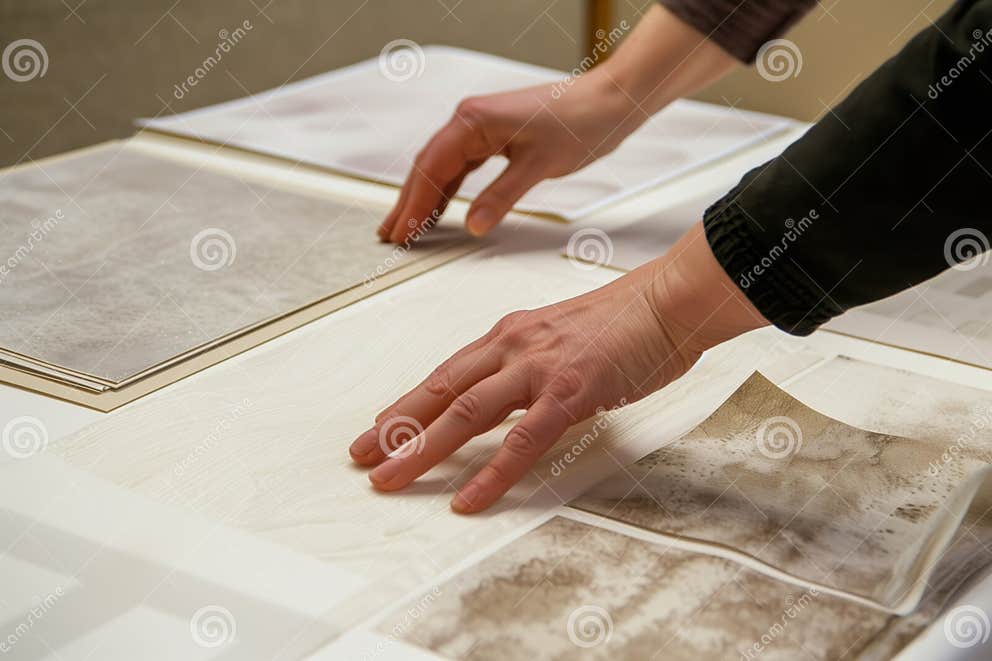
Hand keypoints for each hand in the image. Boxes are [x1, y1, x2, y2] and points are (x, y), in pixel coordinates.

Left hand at [349, 223, 766, 511]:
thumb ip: (532, 363)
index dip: (408, 403)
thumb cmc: (626, 320)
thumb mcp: (563, 337)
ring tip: (390, 481)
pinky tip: (467, 499)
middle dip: (396, 427)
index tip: (380, 427)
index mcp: (510, 334)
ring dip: (422, 450)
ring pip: (466, 413)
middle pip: (440, 391)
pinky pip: (522, 439)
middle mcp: (513, 346)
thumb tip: (514, 395)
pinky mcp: (571, 390)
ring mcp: (539, 367)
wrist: (669, 298)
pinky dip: (492, 473)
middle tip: (361, 456)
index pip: (446, 373)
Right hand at [377, 73, 637, 243]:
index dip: (415, 204)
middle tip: (391, 236)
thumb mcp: (538, 165)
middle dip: (409, 203)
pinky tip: (440, 210)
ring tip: (407, 228)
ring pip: (441, 168)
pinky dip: (448, 190)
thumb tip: (474, 226)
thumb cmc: (579, 122)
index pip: (432, 168)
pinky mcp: (494, 136)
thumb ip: (502, 197)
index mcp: (473, 120)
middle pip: (428, 167)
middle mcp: (470, 119)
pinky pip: (462, 167)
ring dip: (424, 198)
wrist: (608, 102)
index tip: (403, 232)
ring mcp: (480, 127)